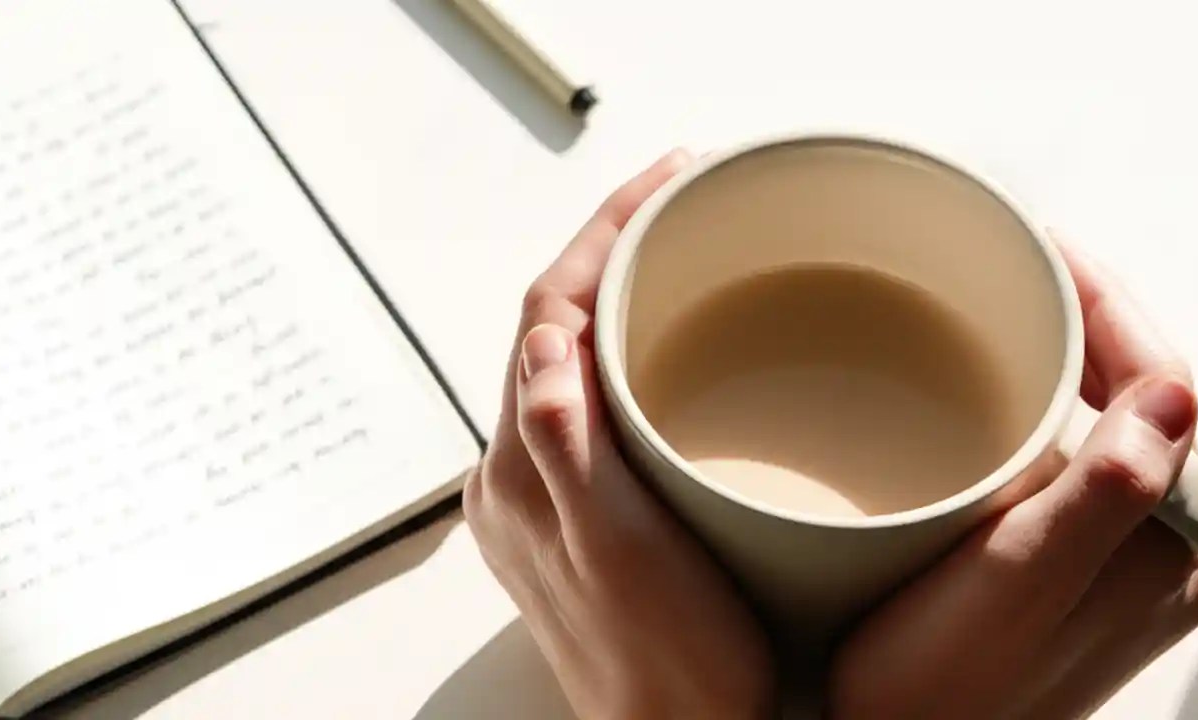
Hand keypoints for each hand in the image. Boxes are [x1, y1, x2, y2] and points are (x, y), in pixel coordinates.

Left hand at [464, 150, 775, 719]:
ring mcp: (541, 492)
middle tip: (678, 199)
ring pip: (565, 360)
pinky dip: (618, 350)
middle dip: (607, 251)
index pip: (546, 315)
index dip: (600, 237)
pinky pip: (583, 401)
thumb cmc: (674, 665)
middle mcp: (518, 472)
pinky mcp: (570, 512)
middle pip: (548, 325)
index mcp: (524, 469)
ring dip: (611, 296)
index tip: (663, 183)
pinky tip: (661, 345)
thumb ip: (568, 449)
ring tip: (675, 249)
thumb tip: (541, 341)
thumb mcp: (622, 556)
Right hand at [828, 239, 1197, 718]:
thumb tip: (1176, 397)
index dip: (1108, 302)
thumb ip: (1101, 502)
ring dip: (1062, 361)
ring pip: (1106, 424)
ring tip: (996, 310)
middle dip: (1083, 316)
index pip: (1161, 382)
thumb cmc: (935, 693)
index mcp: (1161, 544)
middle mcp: (1157, 550)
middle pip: (1139, 393)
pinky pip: (1072, 460)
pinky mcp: (1069, 569)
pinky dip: (1039, 412)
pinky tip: (985, 405)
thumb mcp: (1011, 593)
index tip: (1041, 246)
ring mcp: (1113, 561)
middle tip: (1009, 264)